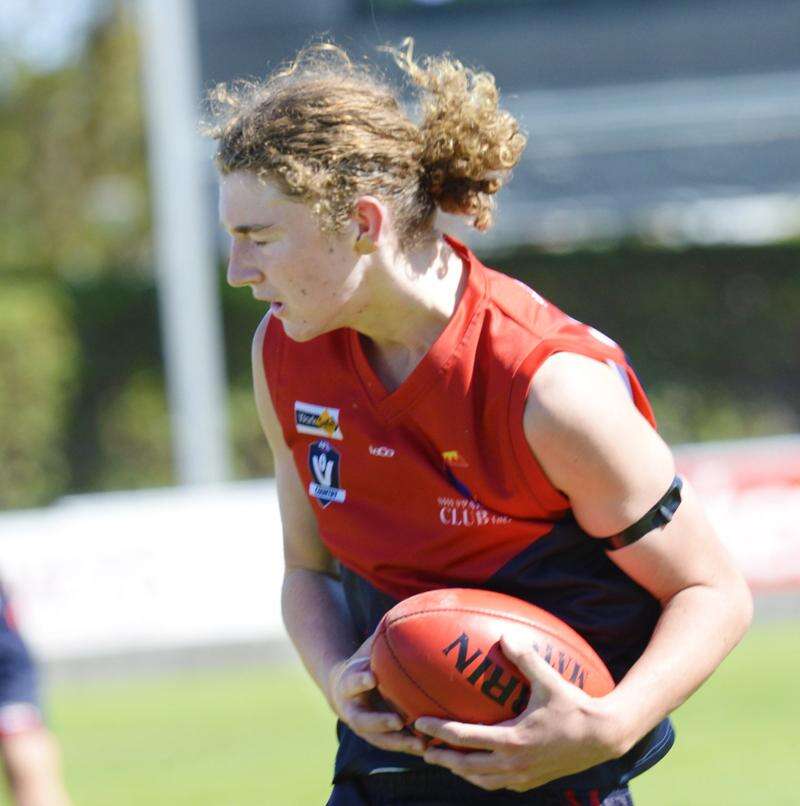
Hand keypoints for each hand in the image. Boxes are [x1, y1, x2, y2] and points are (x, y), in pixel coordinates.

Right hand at [327, 633, 425, 756]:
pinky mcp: (376, 737)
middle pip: (362, 720)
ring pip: (378, 740)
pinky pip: (391, 745)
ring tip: (420, 745)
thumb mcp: (367, 647)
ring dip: (398, 743)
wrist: (342, 689)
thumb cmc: (363, 661)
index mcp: (348, 682)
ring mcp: (362, 727)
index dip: (360, 680)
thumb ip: (382, 634)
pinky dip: (407, 747)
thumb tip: (407, 609)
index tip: (372, 677)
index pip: (352, 680)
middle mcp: (352, 708)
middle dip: (379, 722)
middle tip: (398, 721)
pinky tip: (431, 748)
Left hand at [415, 635, 626, 791]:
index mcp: (513, 740)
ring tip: (444, 759)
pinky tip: (478, 767)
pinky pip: (499, 784)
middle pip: (466, 767)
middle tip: (422, 747)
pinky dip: (482, 778)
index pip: (466, 738)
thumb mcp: (549, 680)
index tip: (419, 723)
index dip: (439, 732)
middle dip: (442, 758)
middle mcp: (514, 763)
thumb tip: (504, 636)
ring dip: (460, 771)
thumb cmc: (576, 706)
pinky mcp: (534, 781)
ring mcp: (524, 776)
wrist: (604, 737)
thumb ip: (525, 659)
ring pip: (481, 780)